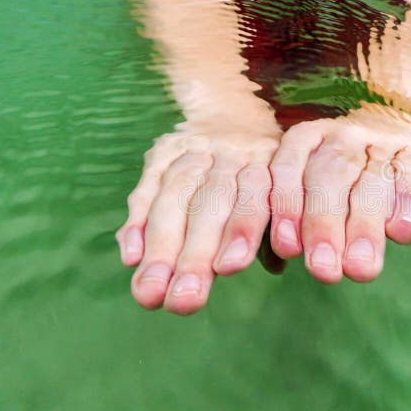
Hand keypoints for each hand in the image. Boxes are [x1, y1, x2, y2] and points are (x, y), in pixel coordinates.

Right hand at [116, 125, 279, 313]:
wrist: (230, 109)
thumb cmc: (261, 171)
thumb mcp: (279, 186)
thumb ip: (276, 225)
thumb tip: (278, 266)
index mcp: (268, 162)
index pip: (254, 198)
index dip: (241, 231)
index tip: (227, 270)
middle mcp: (231, 153)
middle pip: (211, 202)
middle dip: (195, 253)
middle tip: (182, 301)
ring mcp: (195, 149)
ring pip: (176, 195)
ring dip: (161, 246)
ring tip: (150, 291)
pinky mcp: (164, 149)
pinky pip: (149, 184)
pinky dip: (138, 220)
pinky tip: (131, 257)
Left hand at [268, 105, 410, 283]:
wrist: (379, 130)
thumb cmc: (325, 173)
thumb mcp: (298, 180)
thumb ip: (286, 214)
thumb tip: (280, 256)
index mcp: (303, 139)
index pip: (287, 171)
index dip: (286, 209)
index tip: (287, 249)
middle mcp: (339, 137)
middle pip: (329, 177)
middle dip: (324, 225)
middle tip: (323, 270)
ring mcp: (377, 143)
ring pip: (370, 182)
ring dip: (365, 227)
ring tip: (361, 268)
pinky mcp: (410, 155)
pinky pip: (410, 179)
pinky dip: (407, 206)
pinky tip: (402, 234)